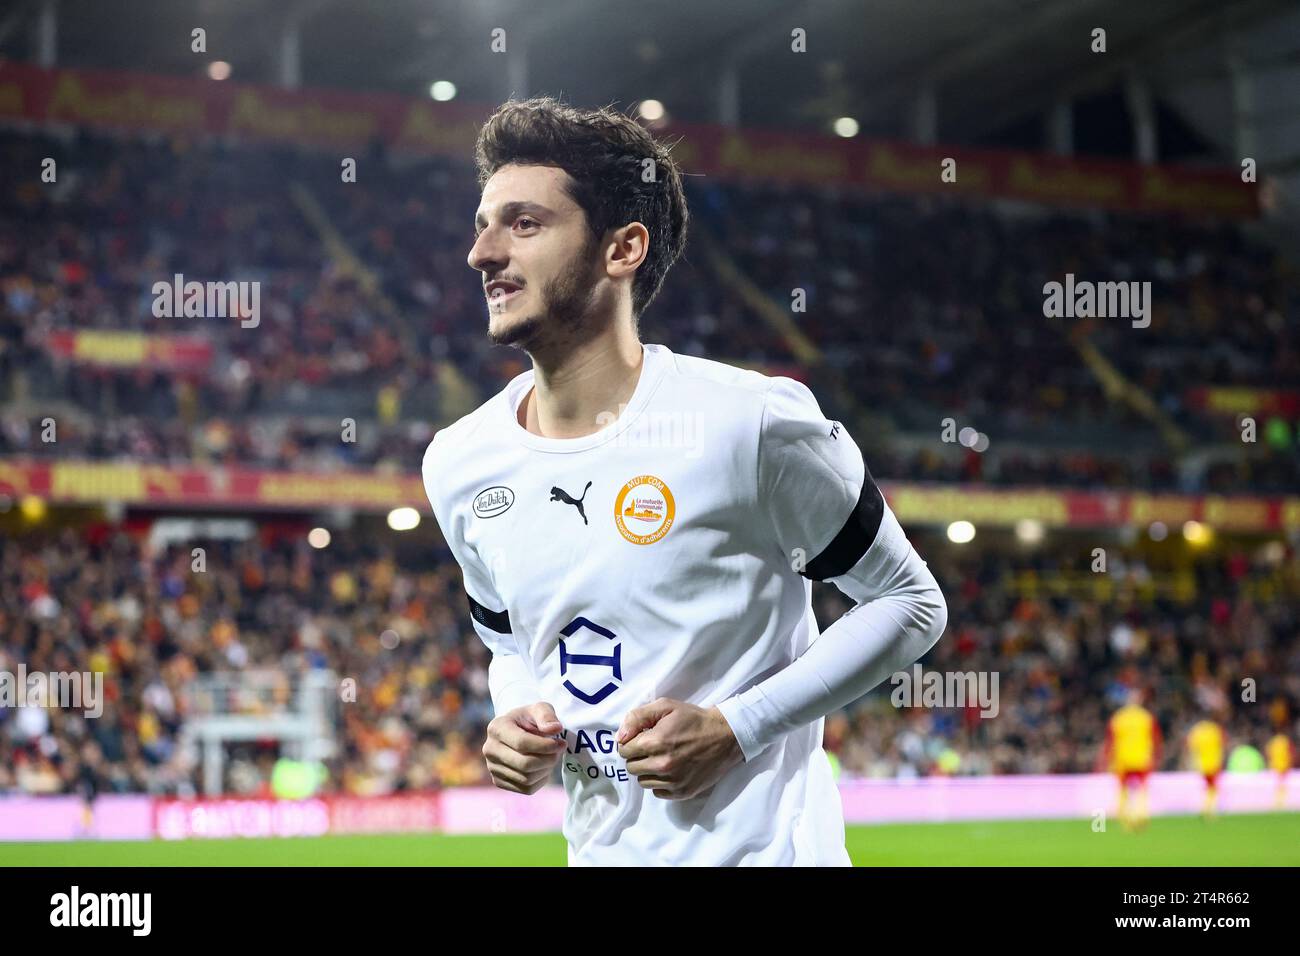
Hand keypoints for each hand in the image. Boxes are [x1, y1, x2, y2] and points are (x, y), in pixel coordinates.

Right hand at [483, 701, 565, 794]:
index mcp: (497, 727)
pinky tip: (543, 767)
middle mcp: (490, 749)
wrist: (517, 731)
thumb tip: (555, 729)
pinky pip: (526, 789)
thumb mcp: (539, 709)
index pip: (522, 743)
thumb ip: (547, 716)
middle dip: (548, 759)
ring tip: (551, 757)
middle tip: (559, 751)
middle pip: (525, 764)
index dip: (545, 746)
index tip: (561, 743)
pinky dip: (540, 780)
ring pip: (527, 779)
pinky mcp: (499, 782)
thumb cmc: (529, 719)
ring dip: (546, 769)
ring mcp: (492, 767)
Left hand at [616, 698, 743, 799]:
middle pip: (631, 768)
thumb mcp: (665, 707)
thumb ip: (637, 718)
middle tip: (652, 748)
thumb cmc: (693, 719)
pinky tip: (671, 770)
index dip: (631, 742)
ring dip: (648, 771)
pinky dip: (660, 783)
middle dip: (638, 757)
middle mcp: (662, 764)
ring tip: (662, 758)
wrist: (725, 737)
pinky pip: (657, 792)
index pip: (624, 750)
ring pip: (643, 781)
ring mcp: (673, 781)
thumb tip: (619, 737)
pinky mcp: (682, 792)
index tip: (642, 738)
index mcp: (655, 742)